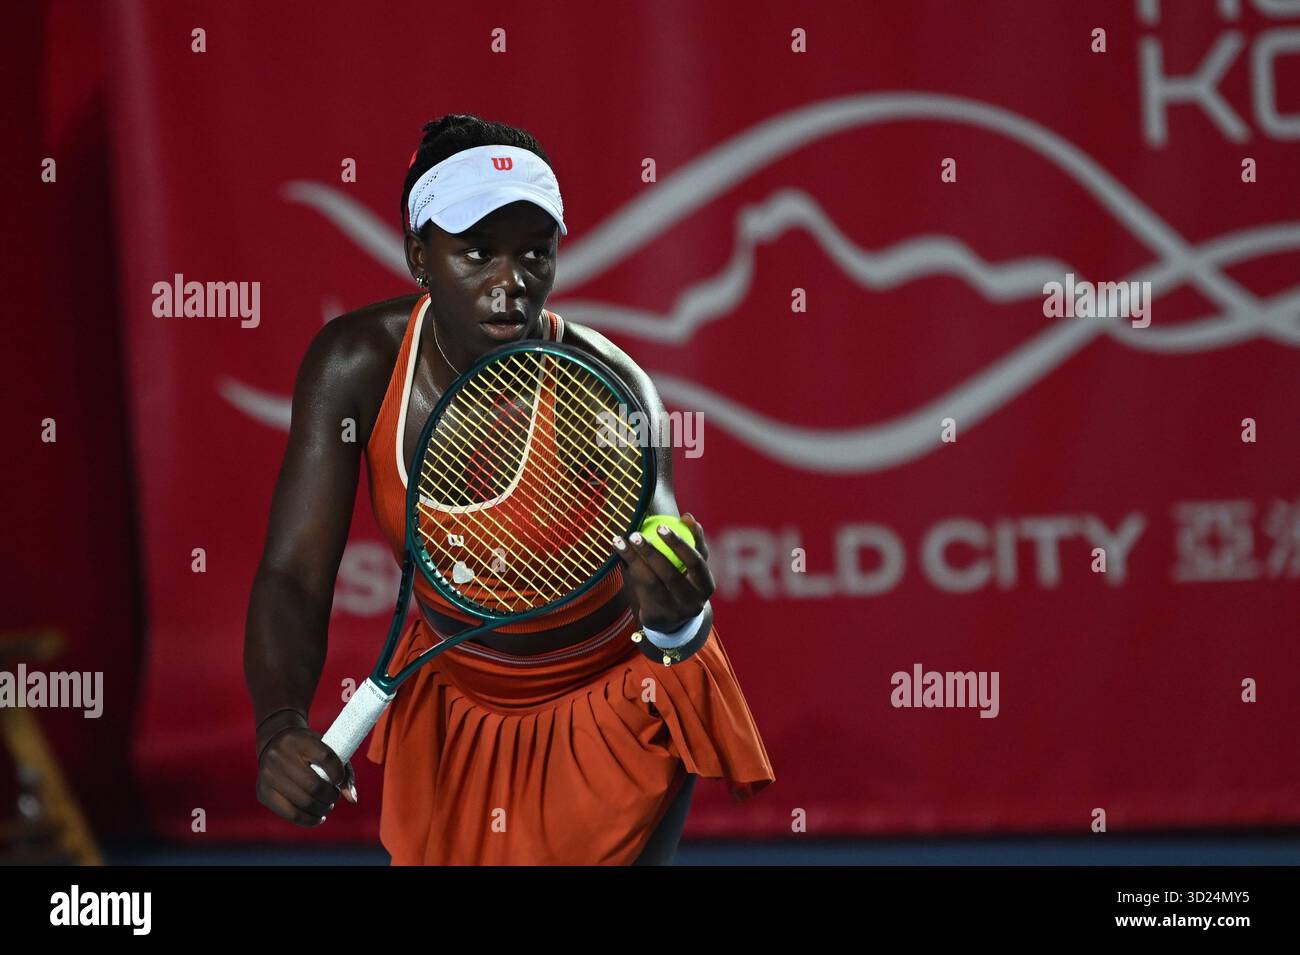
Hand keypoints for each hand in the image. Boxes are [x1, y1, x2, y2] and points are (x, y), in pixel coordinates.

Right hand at [256, 727, 356, 825]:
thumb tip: (352, 799)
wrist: (274, 741)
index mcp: (299, 740)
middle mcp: (280, 756)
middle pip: (314, 785)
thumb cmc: (307, 748)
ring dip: (321, 809)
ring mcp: (268, 774)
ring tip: (327, 807)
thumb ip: (344, 771)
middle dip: (330, 796)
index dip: (339, 772)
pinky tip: (317, 817)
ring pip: (303, 802)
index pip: (326, 757)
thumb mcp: (325, 747)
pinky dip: (307, 819)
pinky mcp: (263, 792)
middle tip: (334, 797)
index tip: (339, 779)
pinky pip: (289, 813)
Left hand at [613, 513, 714, 631]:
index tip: (661, 525)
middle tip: (635, 534)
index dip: (679, 544)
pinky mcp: (656, 617)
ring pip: (651, 583)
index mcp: (706, 585)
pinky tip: (620, 554)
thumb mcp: (691, 565)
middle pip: (670, 575)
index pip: (695, 562)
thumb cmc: (683, 580)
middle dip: (651, 552)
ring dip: (634, 559)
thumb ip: (691, 541)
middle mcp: (693, 602)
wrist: (671, 618)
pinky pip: (640, 590)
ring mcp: (674, 613)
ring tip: (619, 541)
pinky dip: (630, 570)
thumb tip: (687, 516)